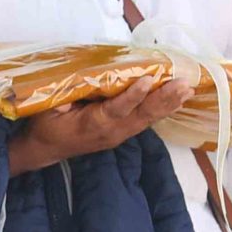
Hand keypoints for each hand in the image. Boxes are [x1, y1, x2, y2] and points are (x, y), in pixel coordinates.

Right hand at [5, 79, 192, 174]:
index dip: (132, 96)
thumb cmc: (45, 127)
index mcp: (92, 124)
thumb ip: (64, 97)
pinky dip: (163, 109)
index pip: (116, 109)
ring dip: (168, 103)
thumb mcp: (46, 109)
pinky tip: (177, 99)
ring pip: (148, 118)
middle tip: (182, 84)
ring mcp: (119, 135)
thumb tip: (82, 82)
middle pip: (141, 115)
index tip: (148, 80)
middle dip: (163, 99)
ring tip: (187, 90)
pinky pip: (146, 120)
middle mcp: (111, 132)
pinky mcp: (123, 133)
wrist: (45, 150)